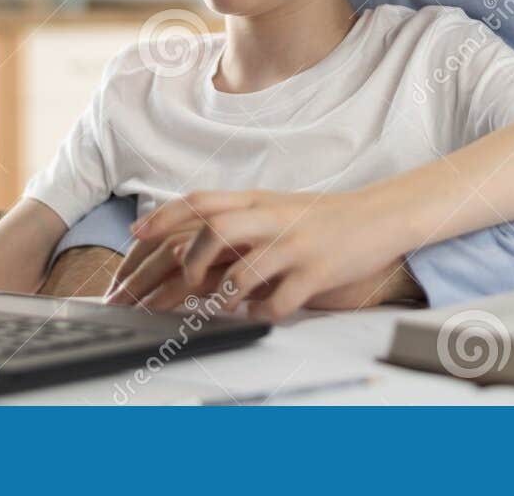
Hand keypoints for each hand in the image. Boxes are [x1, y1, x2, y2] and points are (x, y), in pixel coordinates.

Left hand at [104, 189, 403, 319]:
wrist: (378, 217)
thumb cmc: (320, 218)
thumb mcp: (275, 207)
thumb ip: (238, 218)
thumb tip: (191, 239)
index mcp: (257, 200)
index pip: (201, 202)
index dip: (164, 217)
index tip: (135, 234)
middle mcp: (271, 219)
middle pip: (215, 231)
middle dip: (188, 263)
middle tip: (182, 287)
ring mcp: (294, 245)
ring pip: (242, 272)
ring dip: (223, 297)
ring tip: (220, 306)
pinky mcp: (316, 272)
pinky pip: (279, 301)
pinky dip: (262, 314)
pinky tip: (261, 313)